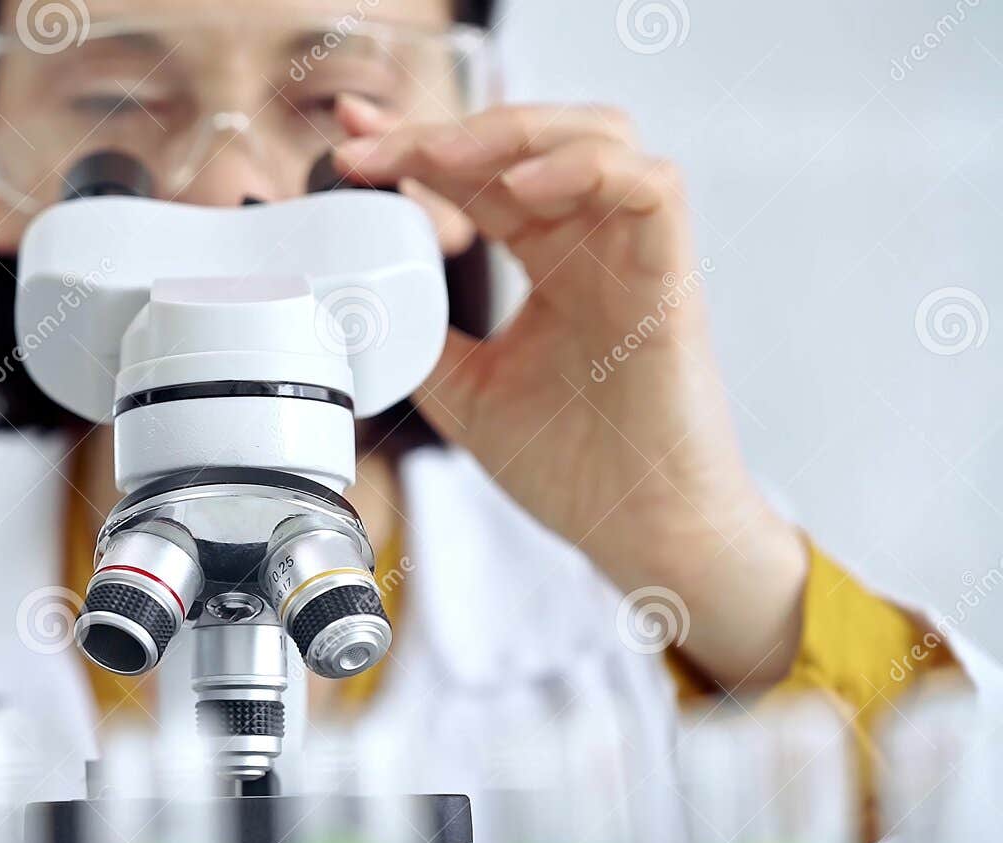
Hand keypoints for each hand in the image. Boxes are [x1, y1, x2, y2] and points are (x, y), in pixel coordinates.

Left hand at [334, 98, 806, 686]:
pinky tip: (523, 191)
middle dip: (445, 129)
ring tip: (438, 157)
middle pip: (532, 140)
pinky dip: (587, 170)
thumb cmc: (576, 469)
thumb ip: (421, 335)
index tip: (350, 143)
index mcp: (551, 264)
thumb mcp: (464, 391)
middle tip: (371, 146)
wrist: (638, 533)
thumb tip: (359, 299)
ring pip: (597, 137)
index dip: (417, 148)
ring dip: (512, 134)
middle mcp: (594, 247)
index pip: (483, 178)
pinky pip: (650, 190)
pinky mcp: (672, 282)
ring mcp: (635, 258)